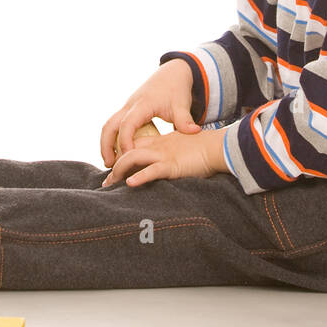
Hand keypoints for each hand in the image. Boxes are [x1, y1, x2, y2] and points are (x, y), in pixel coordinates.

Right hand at [99, 59, 200, 167]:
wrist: (172, 74)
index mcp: (142, 105)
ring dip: (107, 143)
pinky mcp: (128, 111)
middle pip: (109, 126)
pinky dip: (113, 139)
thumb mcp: (182, 105)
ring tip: (111, 163)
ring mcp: (127, 108)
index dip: (125, 141)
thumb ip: (185, 120)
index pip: (127, 124)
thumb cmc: (176, 90)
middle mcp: (130, 106)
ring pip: (109, 125)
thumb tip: (194, 131)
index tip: (128, 157)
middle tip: (110, 165)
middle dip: (106, 145)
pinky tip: (120, 153)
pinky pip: (115, 125)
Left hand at [101, 127, 226, 188]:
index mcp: (160, 142)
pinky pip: (152, 170)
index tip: (114, 171)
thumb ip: (170, 158)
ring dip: (119, 171)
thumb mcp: (182, 152)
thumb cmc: (205, 151)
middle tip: (107, 183)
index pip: (133, 146)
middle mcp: (158, 147)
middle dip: (114, 167)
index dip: (121, 157)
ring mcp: (163, 155)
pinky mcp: (172, 165)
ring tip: (111, 184)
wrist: (220, 147)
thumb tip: (162, 171)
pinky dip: (140, 177)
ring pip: (133, 159)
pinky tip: (130, 184)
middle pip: (127, 152)